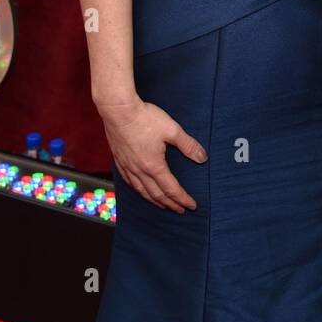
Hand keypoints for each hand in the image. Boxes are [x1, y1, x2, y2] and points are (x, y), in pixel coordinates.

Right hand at [97, 94, 207, 213]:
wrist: (118, 110)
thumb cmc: (145, 118)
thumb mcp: (172, 129)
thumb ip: (188, 145)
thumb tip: (203, 158)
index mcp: (154, 166)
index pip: (171, 189)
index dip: (182, 199)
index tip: (192, 206)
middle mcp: (139, 171)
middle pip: (156, 194)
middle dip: (170, 204)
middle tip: (180, 210)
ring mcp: (127, 167)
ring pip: (141, 191)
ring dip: (154, 200)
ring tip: (163, 205)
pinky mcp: (119, 160)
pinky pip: (129, 182)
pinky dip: (138, 190)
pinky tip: (140, 189)